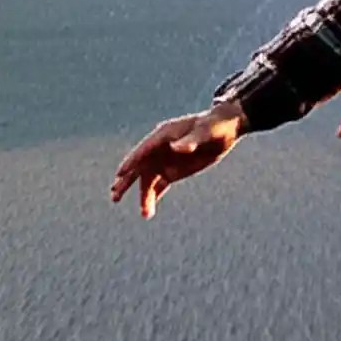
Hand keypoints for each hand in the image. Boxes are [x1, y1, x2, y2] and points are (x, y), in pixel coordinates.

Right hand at [110, 101, 245, 219]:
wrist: (225, 130)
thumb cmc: (214, 126)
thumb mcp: (205, 132)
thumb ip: (190, 141)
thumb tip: (175, 147)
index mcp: (163, 136)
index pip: (144, 150)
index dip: (132, 161)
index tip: (121, 173)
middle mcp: (159, 150)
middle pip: (139, 167)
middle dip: (126, 182)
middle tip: (115, 196)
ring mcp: (164, 162)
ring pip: (148, 181)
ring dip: (144, 196)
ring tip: (145, 213)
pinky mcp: (173, 172)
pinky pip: (159, 186)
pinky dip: (154, 197)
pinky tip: (148, 211)